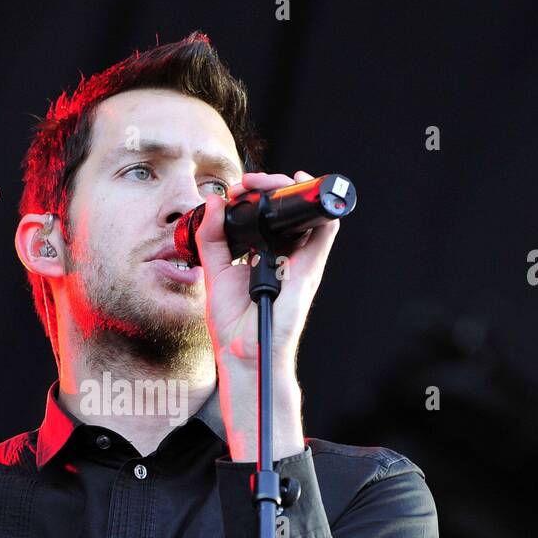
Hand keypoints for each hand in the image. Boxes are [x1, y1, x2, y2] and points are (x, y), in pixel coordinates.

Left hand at [194, 170, 339, 368]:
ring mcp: (301, 261)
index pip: (268, 216)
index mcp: (265, 255)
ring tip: (264, 184)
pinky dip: (319, 207)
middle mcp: (286, 255)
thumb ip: (212, 238)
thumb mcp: (215, 272)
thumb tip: (213, 202)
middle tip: (246, 184)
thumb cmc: (234, 323)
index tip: (234, 190)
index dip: (255, 195)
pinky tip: (301, 189)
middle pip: (288, 211)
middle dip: (269, 186)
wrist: (244, 353)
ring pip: (308, 214)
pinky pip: (325, 231)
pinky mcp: (310, 269)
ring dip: (289, 190)